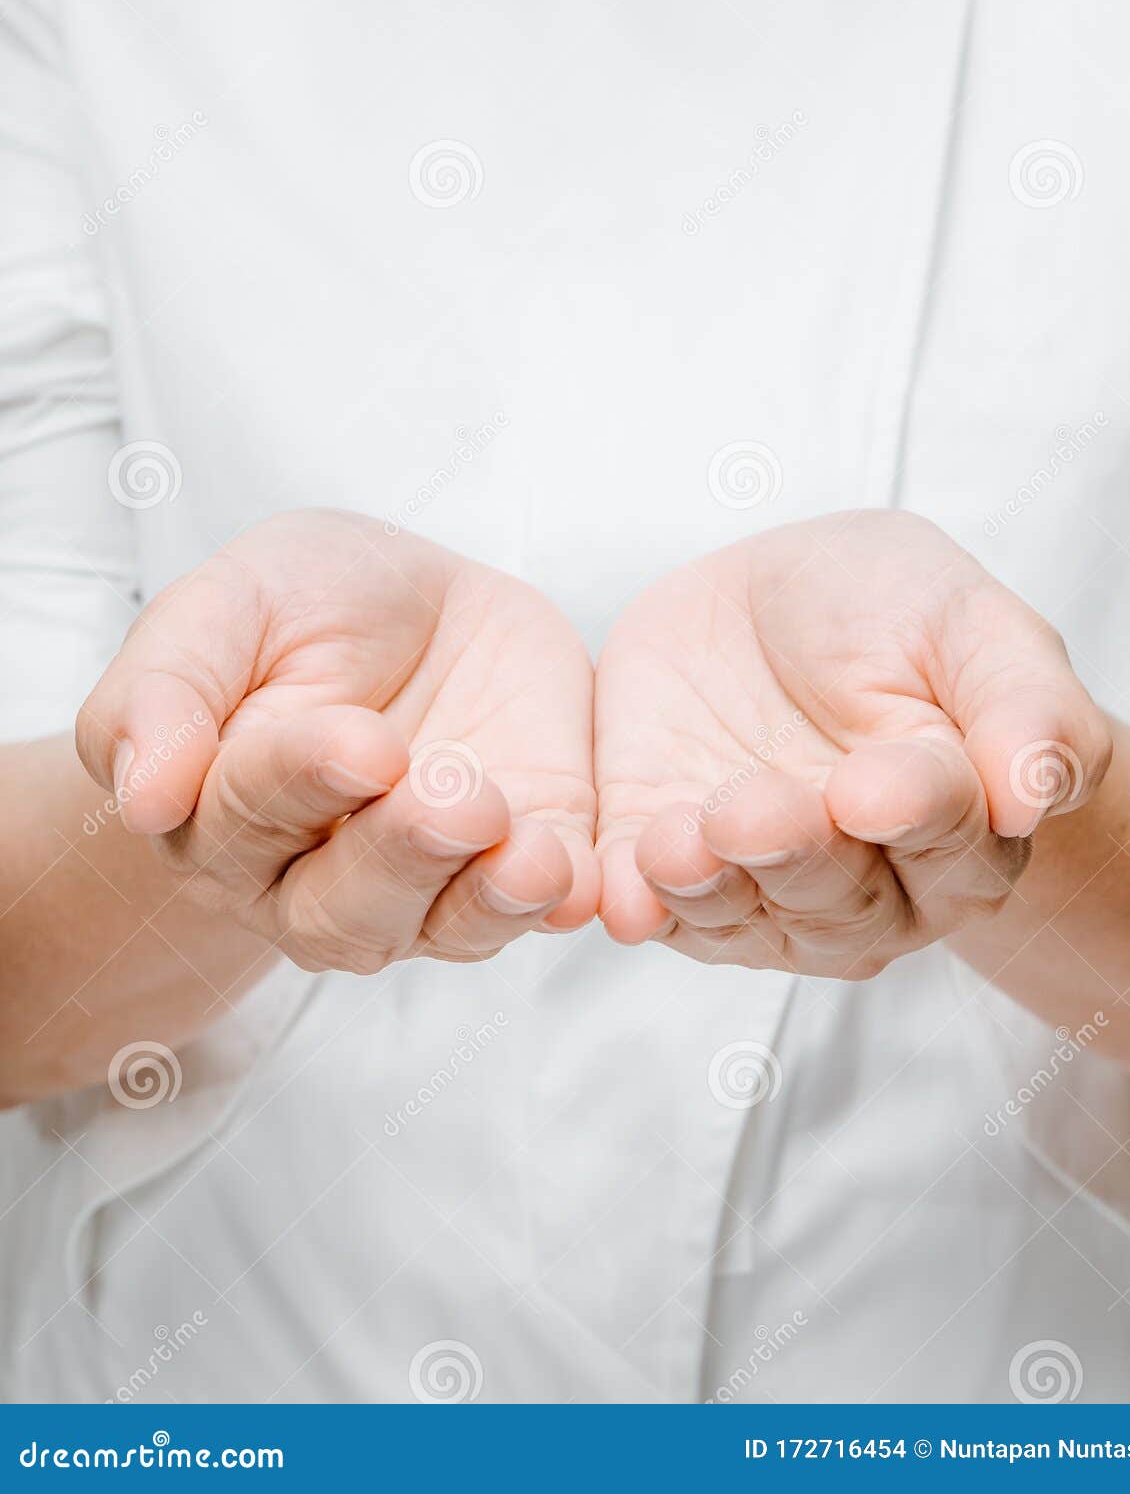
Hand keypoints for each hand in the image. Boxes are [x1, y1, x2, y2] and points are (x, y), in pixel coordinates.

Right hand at [77, 511, 597, 973]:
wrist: (422, 602)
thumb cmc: (303, 604)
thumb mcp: (227, 604)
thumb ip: (164, 690)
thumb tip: (143, 799)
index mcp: (221, 812)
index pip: (249, 815)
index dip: (303, 782)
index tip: (362, 741)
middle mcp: (312, 877)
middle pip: (344, 905)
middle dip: (402, 854)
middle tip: (456, 797)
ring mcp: (424, 884)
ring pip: (442, 926)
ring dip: (487, 898)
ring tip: (532, 854)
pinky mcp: (522, 862)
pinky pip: (539, 908)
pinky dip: (565, 901)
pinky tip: (587, 879)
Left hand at [594, 510, 1110, 977]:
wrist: (770, 602)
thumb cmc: (892, 611)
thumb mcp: (968, 622)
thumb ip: (1025, 704)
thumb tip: (1037, 797)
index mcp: (960, 830)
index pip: (946, 838)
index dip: (912, 815)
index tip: (873, 786)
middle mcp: (867, 885)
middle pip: (837, 895)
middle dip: (793, 855)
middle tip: (752, 809)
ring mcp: (761, 887)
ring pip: (742, 914)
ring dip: (707, 888)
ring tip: (675, 845)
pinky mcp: (665, 865)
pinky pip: (653, 905)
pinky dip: (633, 903)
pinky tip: (619, 894)